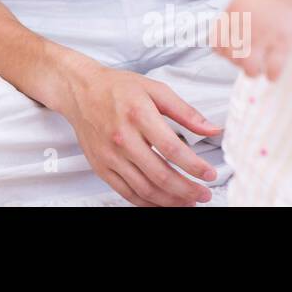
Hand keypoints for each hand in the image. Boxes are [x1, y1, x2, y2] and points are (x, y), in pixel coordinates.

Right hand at [57, 55, 223, 206]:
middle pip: (161, 175)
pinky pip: (126, 193)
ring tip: (188, 201)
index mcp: (138, 115)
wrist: (79, 90)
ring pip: (145, 189)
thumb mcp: (155, 89)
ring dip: (171, 201)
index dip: (195, 167)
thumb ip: (186, 111)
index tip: (210, 174)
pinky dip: (147, 203)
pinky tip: (162, 202)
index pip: (173, 150)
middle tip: (204, 193)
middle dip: (188, 190)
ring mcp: (110, 155)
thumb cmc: (115, 88)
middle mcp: (122, 138)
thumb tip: (211, 129)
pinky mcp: (101, 166)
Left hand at [211, 0, 291, 80]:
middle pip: (231, 56)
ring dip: (251, 71)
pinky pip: (272, 67)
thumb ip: (236, 14)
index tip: (230, 53)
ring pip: (248, 66)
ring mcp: (263, 36)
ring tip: (257, 70)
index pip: (217, 42)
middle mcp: (244, 27)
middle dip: (237, 62)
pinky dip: (271, 74)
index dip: (222, 51)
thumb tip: (232, 29)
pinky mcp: (282, 43)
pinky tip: (272, 74)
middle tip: (246, 62)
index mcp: (232, 14)